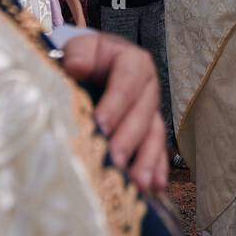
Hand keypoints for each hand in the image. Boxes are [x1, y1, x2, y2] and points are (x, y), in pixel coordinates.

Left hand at [61, 32, 168, 194]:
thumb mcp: (80, 47)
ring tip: (139, 184)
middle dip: (129, 139)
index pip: (127, 81)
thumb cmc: (83, 57)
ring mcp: (151, 111)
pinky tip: (154, 188)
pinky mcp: (150, 131)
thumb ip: (79, 53)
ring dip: (147, 160)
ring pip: (154, 135)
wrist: (91, 65)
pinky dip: (156, 169)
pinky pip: (157, 150)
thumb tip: (77, 66)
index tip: (100, 125)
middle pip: (143, 113)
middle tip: (115, 161)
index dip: (116, 103)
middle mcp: (148, 87)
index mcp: (133, 62)